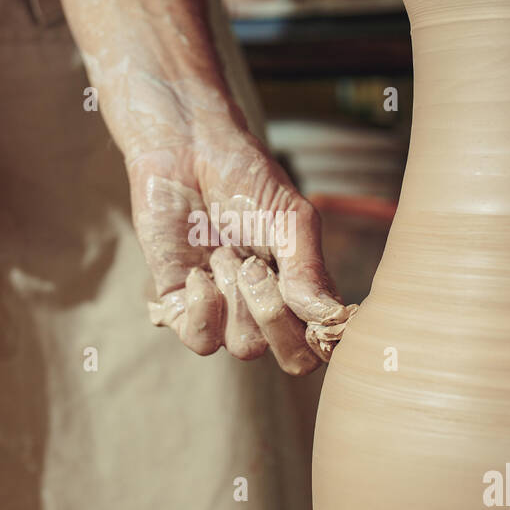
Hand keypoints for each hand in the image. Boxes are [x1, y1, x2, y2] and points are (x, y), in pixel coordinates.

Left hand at [131, 125, 356, 375]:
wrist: (187, 152)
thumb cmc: (246, 179)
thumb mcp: (290, 219)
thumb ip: (309, 270)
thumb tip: (326, 317)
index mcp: (301, 290)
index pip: (321, 343)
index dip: (320, 337)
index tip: (306, 299)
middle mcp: (266, 308)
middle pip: (289, 357)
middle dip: (273, 313)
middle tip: (254, 263)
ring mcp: (225, 310)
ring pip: (245, 348)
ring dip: (236, 298)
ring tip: (224, 253)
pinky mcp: (182, 305)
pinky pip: (200, 341)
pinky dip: (203, 309)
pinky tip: (198, 274)